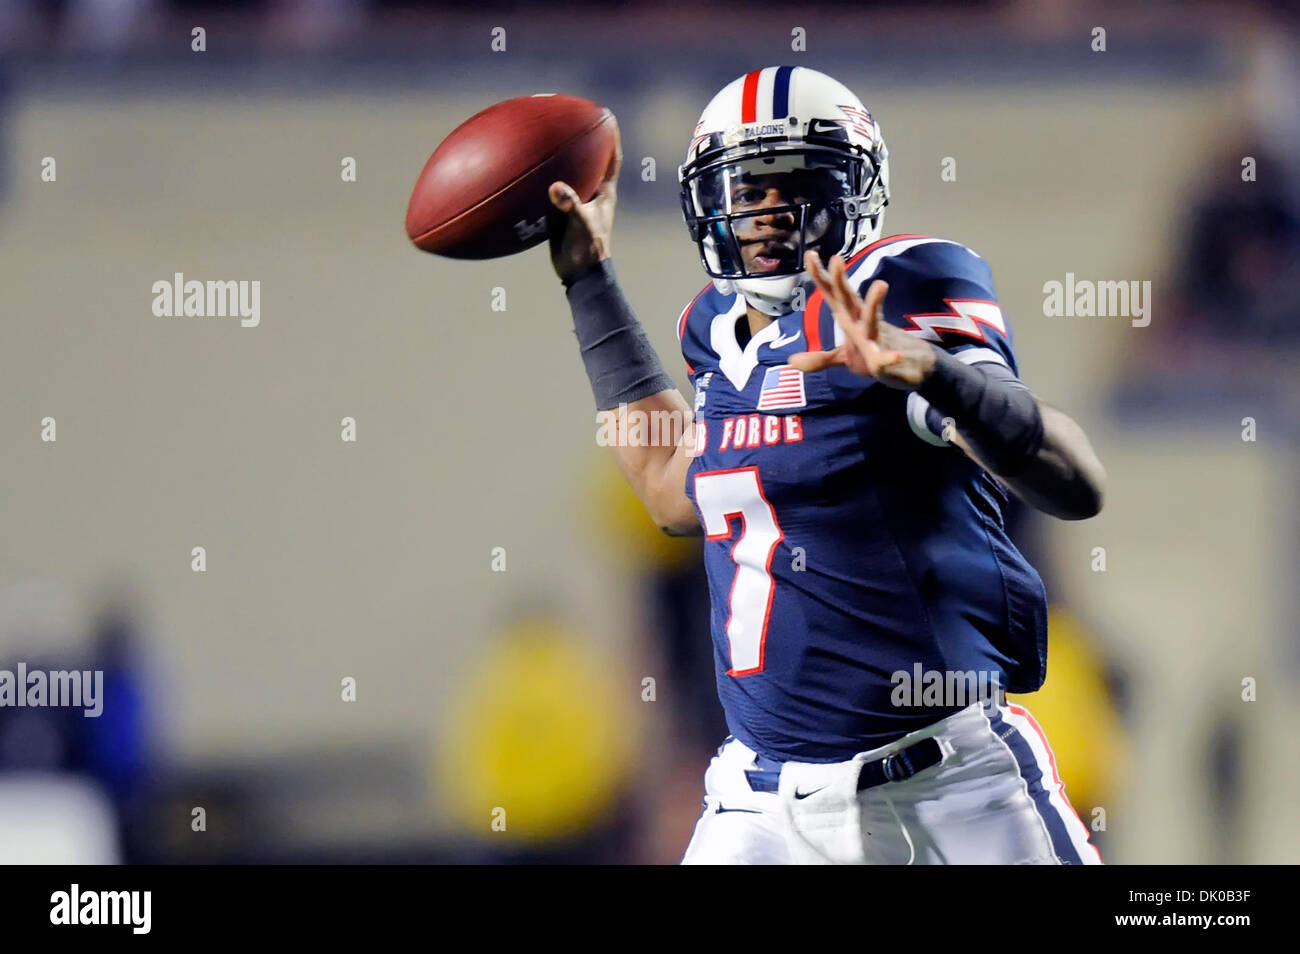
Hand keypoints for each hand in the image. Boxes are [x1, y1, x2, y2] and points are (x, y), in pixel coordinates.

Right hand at [547, 116, 621, 281]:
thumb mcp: (581, 225)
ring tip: (545, 137)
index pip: (612, 158)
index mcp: (604, 192)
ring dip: (561, 157)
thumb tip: (555, 188)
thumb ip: (570, 205)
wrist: (578, 274)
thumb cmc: (587, 250)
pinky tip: (526, 169)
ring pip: (570, 172)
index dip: (611, 136)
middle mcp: (592, 193)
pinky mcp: (561, 211)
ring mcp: (576, 201)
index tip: (606, 115)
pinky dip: (543, 178)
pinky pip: (552, 188)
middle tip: (571, 117)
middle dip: (583, 139)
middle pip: (590, 159)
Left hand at [788, 251, 937, 389]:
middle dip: (841, 280)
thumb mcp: (843, 358)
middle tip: (837, 258)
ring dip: (875, 302)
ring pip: (872, 318)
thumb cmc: (873, 355)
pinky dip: (890, 358)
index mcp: (849, 318)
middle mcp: (861, 322)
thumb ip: (819, 359)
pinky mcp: (887, 359)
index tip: (810, 254)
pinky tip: (896, 356)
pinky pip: (887, 358)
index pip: (831, 294)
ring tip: (881, 284)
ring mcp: (875, 338)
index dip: (820, 276)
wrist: (909, 368)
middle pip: (849, 298)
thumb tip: (791, 361)